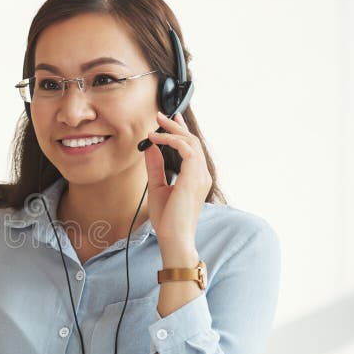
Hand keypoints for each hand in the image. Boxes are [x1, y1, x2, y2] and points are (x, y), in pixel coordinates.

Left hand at [142, 112, 211, 254]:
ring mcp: (201, 175)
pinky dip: (171, 141)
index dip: (182, 130)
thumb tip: (151, 149)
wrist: (173, 237)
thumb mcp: (158, 187)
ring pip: (190, 142)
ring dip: (172, 130)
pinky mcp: (195, 177)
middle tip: (160, 115)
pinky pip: (186, 149)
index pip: (191, 148)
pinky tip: (156, 140)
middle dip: (176, 126)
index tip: (171, 119)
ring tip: (156, 124)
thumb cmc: (167, 219)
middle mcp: (202, 175)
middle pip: (192, 141)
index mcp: (196, 178)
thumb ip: (156, 167)